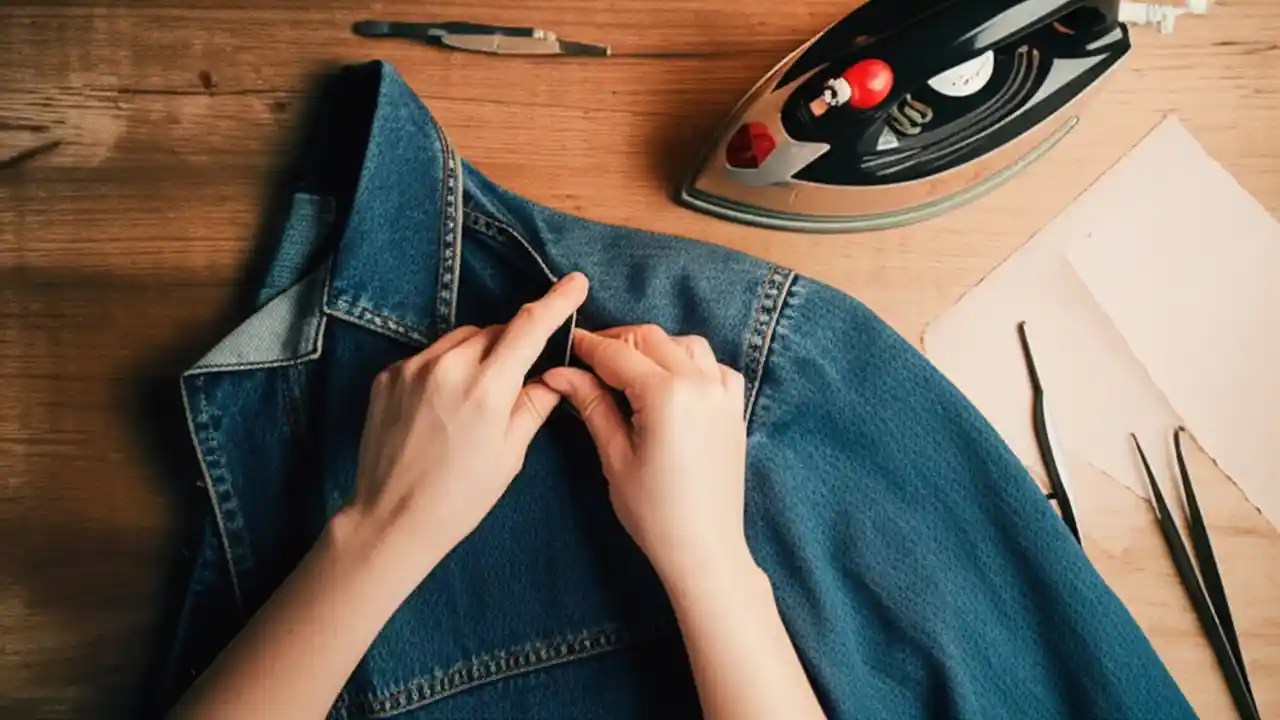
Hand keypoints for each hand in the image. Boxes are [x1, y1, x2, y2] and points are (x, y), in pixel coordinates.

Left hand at [342, 272, 588, 575]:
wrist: (392, 519)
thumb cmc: (460, 497)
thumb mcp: (510, 454)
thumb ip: (533, 404)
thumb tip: (554, 374)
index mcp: (486, 388)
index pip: (530, 327)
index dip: (557, 302)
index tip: (575, 283)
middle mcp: (448, 367)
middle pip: (495, 330)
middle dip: (512, 345)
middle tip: (514, 381)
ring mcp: (412, 368)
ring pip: (461, 338)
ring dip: (478, 353)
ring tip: (475, 397)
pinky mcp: (387, 376)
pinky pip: (429, 355)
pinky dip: (445, 367)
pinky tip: (443, 404)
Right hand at [541, 325, 750, 585]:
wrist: (703, 547)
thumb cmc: (653, 511)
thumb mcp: (614, 456)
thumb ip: (592, 404)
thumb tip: (560, 373)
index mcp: (665, 395)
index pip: (617, 354)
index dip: (587, 345)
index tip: (567, 342)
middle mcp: (699, 384)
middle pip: (651, 339)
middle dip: (618, 341)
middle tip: (590, 358)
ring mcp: (723, 394)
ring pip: (686, 344)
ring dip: (655, 347)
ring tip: (630, 369)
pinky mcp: (735, 409)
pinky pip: (715, 367)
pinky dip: (692, 363)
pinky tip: (672, 382)